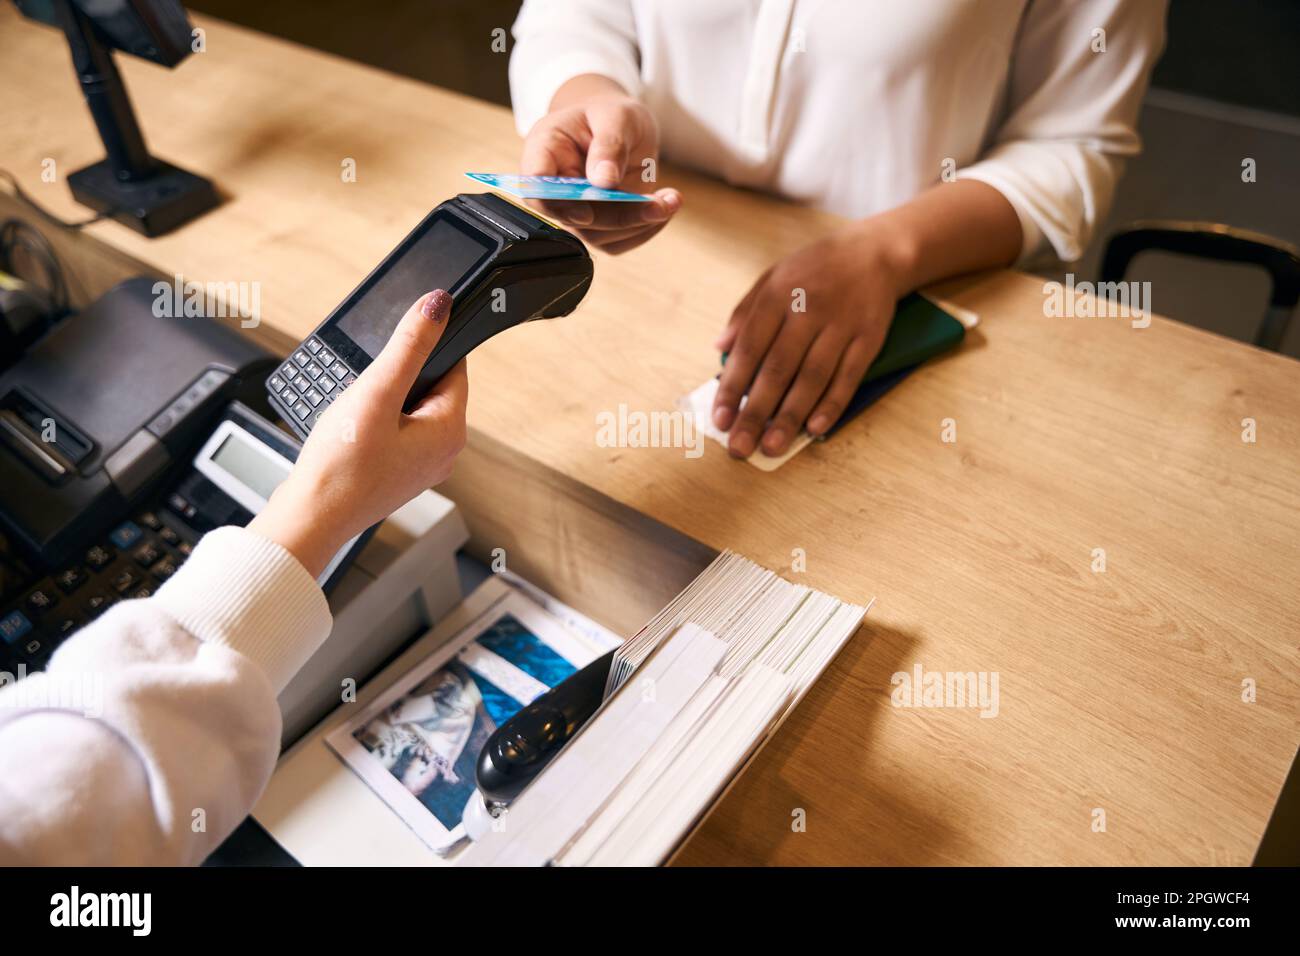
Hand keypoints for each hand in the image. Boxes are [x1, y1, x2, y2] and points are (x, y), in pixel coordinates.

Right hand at [249, 290, 467, 576]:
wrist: (311, 517)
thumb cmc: (342, 466)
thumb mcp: (376, 393)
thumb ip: (409, 346)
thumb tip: (437, 306)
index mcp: (451, 431)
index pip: (456, 367)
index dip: (428, 345)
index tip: (400, 337)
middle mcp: (444, 452)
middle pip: (431, 387)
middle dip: (400, 375)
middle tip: (368, 384)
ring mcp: (421, 465)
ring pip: (409, 408)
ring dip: (384, 397)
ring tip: (355, 411)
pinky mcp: (396, 472)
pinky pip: (394, 430)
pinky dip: (374, 420)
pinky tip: (351, 428)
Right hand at [520, 74, 680, 253]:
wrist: (621, 128)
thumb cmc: (610, 115)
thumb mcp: (616, 115)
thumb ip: (609, 144)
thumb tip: (604, 181)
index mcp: (545, 150)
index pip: (535, 185)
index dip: (556, 203)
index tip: (587, 210)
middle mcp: (554, 187)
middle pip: (573, 218)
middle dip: (618, 215)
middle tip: (658, 203)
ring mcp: (575, 210)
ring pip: (598, 235)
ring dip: (638, 223)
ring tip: (670, 199)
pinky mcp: (598, 226)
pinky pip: (618, 242)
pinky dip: (645, 229)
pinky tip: (662, 207)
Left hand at [712, 222, 906, 457]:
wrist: (875, 251)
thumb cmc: (815, 269)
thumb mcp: (772, 277)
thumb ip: (744, 313)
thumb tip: (719, 348)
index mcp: (777, 295)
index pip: (749, 348)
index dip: (733, 387)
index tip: (720, 419)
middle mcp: (808, 310)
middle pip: (778, 369)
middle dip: (756, 412)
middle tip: (739, 446)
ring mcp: (841, 325)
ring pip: (812, 377)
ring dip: (790, 416)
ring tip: (772, 446)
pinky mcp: (869, 338)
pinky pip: (849, 376)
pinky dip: (832, 404)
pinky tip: (815, 428)